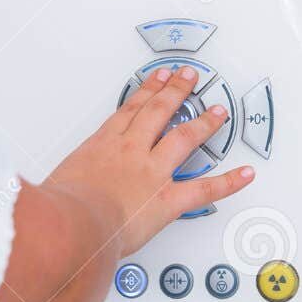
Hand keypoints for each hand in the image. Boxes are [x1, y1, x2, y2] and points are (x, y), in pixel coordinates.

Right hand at [43, 66, 255, 256]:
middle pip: (159, 112)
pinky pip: (205, 189)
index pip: (130, 110)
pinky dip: (229, 182)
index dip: (147, 90)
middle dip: (177, 92)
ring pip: (184, 138)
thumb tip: (58, 191)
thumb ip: (65, 183)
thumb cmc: (58, 208)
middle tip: (190, 77)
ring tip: (219, 111)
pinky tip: (246, 174)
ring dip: (204, 122)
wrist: (72, 224)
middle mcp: (131, 151)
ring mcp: (152, 172)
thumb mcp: (55, 184)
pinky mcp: (168, 199)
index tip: (158, 77)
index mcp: (102, 145)